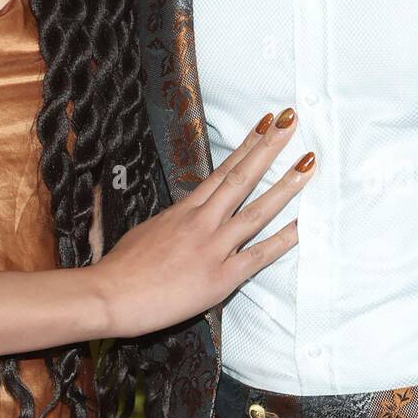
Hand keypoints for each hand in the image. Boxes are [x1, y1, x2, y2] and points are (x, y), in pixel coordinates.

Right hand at [94, 108, 310, 338]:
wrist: (109, 296)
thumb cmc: (119, 267)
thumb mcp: (143, 230)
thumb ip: (165, 220)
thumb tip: (171, 214)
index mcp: (183, 210)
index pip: (223, 170)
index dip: (247, 145)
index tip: (266, 123)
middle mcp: (201, 222)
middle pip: (242, 177)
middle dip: (269, 147)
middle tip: (292, 121)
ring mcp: (212, 248)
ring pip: (256, 211)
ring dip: (285, 186)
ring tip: (308, 164)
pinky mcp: (220, 278)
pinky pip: (258, 256)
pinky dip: (282, 241)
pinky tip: (303, 226)